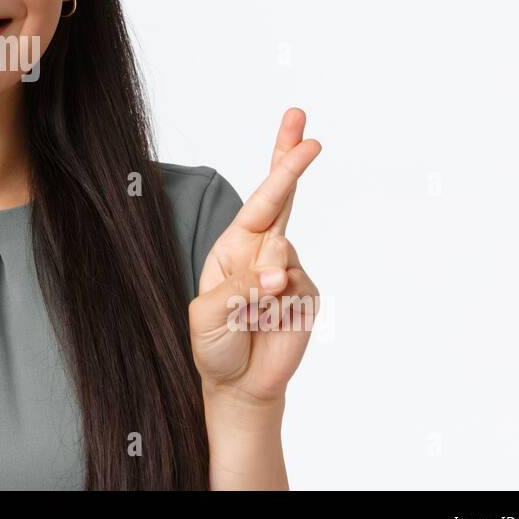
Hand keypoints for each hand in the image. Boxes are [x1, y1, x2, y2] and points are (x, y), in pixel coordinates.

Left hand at [189, 107, 321, 405]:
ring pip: (284, 252)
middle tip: (309, 133)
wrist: (237, 384)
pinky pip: (298, 285)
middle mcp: (261, 251)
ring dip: (265, 279)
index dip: (281, 167)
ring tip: (251, 310)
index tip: (302, 136)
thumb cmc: (215, 343)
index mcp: (234, 245)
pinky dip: (281, 302)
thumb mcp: (208, 314)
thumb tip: (277, 275)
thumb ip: (239, 287)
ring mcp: (288, 272)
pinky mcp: (306, 296)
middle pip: (284, 198)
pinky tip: (269, 318)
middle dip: (292, 162)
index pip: (260, 198)